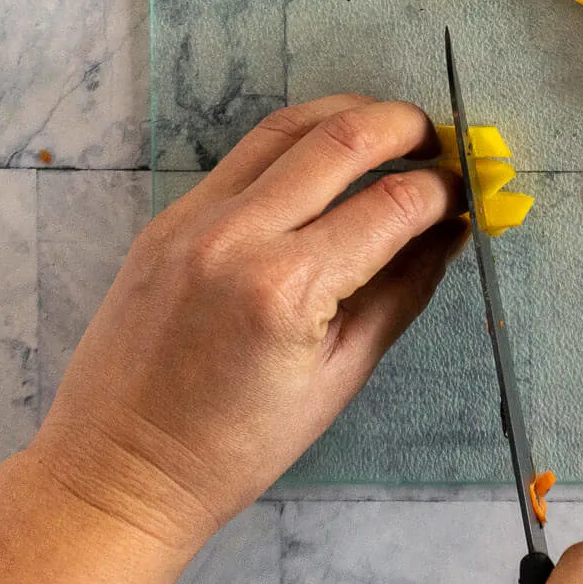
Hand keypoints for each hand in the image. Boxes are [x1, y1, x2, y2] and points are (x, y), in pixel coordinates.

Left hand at [30, 94, 465, 550]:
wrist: (120, 468)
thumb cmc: (234, 447)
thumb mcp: (339, 378)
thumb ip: (402, 292)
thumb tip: (450, 231)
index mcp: (287, 291)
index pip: (391, 206)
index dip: (441, 189)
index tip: (462, 191)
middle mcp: (237, 238)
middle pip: (341, 140)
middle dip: (404, 126)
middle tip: (438, 138)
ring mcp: (193, 220)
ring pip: (286, 128)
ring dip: (347, 115)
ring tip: (387, 129)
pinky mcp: (167, 218)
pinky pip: (243, 157)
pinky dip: (294, 143)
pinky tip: (323, 159)